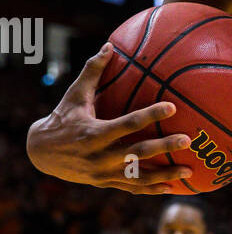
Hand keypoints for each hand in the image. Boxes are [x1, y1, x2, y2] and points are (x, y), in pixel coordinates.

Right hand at [26, 44, 193, 192]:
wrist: (40, 152)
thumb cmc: (62, 118)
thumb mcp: (74, 95)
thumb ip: (93, 71)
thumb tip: (109, 45)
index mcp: (94, 133)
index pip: (128, 123)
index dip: (150, 115)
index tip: (173, 107)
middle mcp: (99, 156)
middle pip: (137, 152)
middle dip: (163, 147)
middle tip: (187, 140)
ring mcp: (103, 173)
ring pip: (138, 176)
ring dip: (165, 175)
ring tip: (189, 172)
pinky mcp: (104, 183)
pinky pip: (131, 188)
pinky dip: (151, 189)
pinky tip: (171, 187)